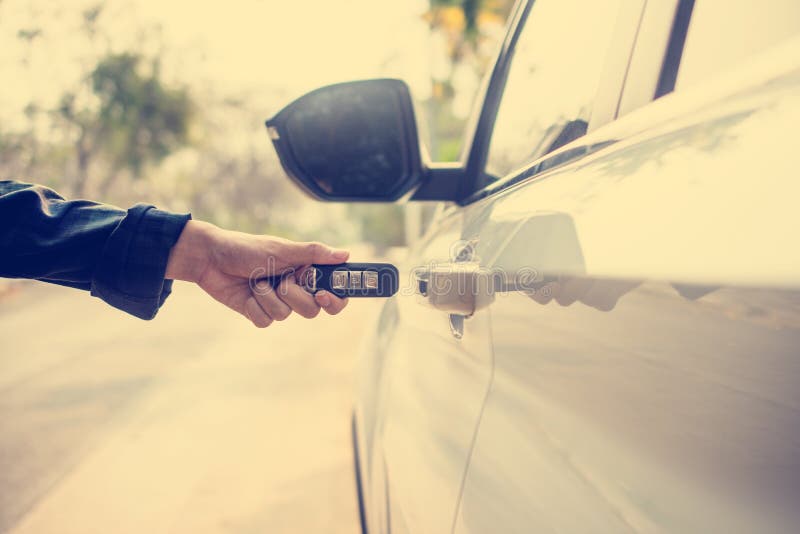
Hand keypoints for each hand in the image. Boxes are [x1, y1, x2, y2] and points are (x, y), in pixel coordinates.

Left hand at [165, 221, 348, 326]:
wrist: (210, 258)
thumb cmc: (246, 248)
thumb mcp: (282, 249)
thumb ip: (314, 253)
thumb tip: (345, 254)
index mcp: (305, 271)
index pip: (333, 291)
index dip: (334, 298)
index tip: (323, 293)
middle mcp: (295, 288)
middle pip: (312, 309)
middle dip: (295, 296)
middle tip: (283, 281)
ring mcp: (277, 301)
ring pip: (287, 315)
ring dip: (269, 297)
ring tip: (257, 280)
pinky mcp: (258, 312)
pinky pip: (266, 321)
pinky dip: (255, 307)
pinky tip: (247, 294)